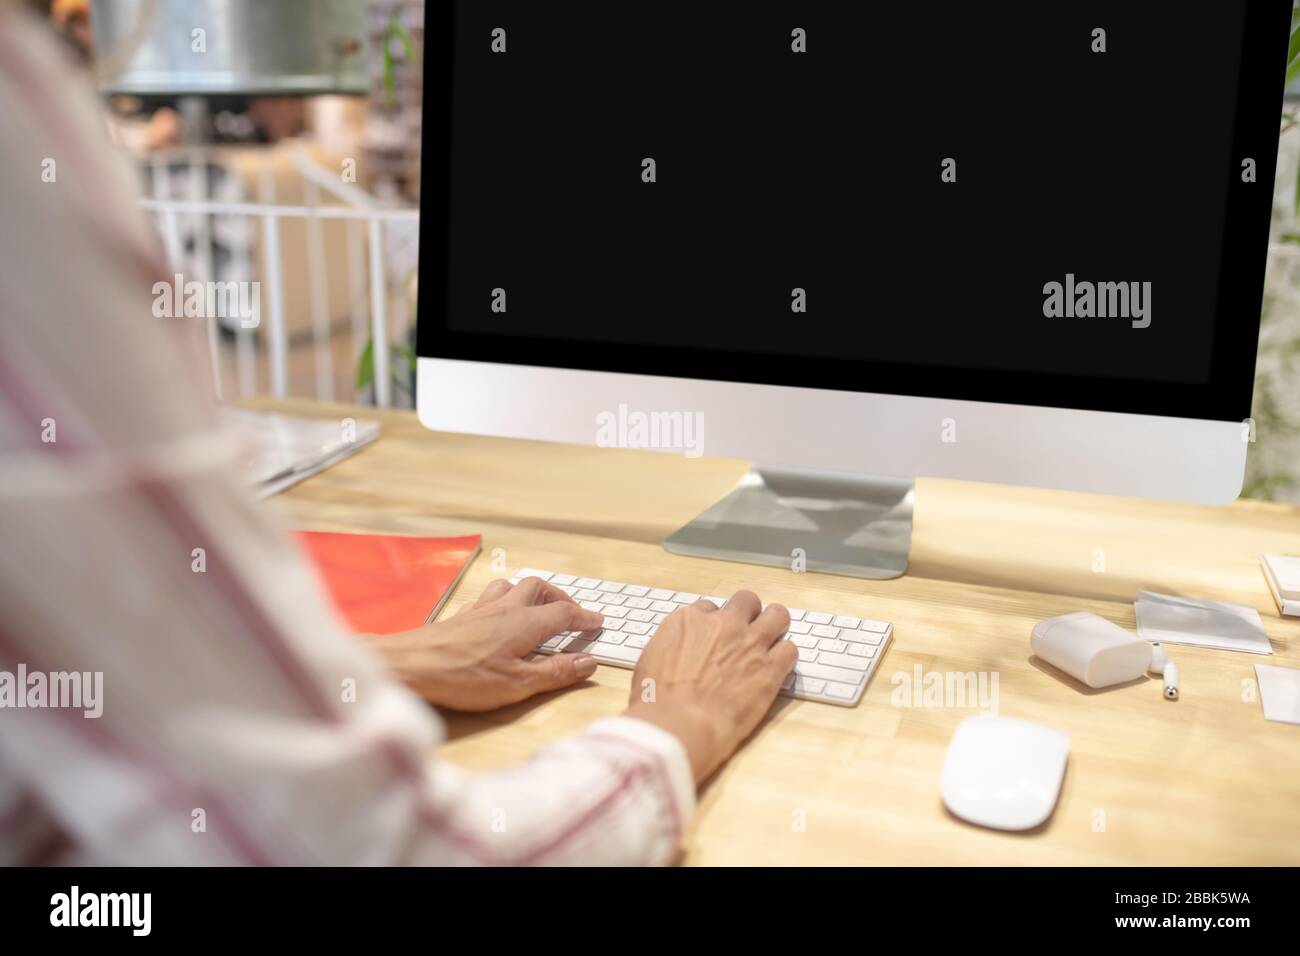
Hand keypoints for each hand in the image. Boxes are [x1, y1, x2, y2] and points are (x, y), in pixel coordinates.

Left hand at [366, 577, 604, 710]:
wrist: (411, 666)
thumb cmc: (463, 678)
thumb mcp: (518, 684)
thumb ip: (555, 672)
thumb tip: (588, 662)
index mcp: (525, 624)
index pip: (564, 613)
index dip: (584, 617)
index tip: (597, 622)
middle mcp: (505, 609)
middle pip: (539, 588)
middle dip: (560, 597)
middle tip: (571, 612)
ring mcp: (481, 610)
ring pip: (511, 586)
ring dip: (530, 592)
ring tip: (536, 606)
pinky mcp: (460, 616)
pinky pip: (487, 598)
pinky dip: (501, 600)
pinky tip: (496, 614)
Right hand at [625, 592, 795, 783]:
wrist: (678, 722)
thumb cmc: (656, 699)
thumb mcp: (650, 660)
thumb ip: (670, 646)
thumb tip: (676, 651)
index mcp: (689, 620)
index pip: (709, 607)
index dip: (713, 623)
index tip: (714, 638)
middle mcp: (723, 624)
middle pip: (746, 601)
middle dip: (748, 614)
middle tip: (746, 633)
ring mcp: (750, 643)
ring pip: (778, 615)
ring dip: (775, 626)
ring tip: (771, 641)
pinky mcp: (770, 668)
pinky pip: (790, 649)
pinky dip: (785, 657)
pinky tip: (777, 668)